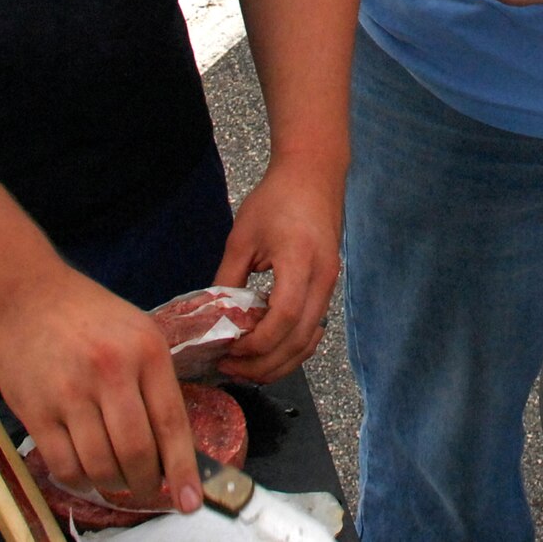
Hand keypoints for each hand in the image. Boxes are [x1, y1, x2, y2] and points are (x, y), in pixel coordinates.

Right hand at [0, 270, 202, 514]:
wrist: (27, 296)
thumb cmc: (90, 315)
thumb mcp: (139, 332)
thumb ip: (156, 381)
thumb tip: (173, 442)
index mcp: (146, 352)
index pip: (171, 423)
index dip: (183, 469)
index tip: (190, 500)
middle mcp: (111, 373)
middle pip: (136, 452)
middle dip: (147, 483)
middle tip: (150, 489)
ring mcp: (70, 394)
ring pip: (100, 465)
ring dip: (114, 484)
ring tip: (119, 479)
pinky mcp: (36, 410)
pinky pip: (64, 465)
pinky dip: (80, 481)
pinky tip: (87, 475)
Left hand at [212, 158, 343, 383]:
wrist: (314, 174)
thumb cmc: (277, 197)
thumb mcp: (242, 236)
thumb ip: (227, 278)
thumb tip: (212, 318)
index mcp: (300, 261)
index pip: (284, 318)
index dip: (256, 344)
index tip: (228, 349)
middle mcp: (323, 278)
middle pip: (299, 340)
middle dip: (263, 364)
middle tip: (230, 368)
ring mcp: (330, 284)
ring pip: (309, 341)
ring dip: (279, 362)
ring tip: (246, 365)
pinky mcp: (329, 285)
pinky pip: (313, 328)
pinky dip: (293, 347)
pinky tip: (271, 350)